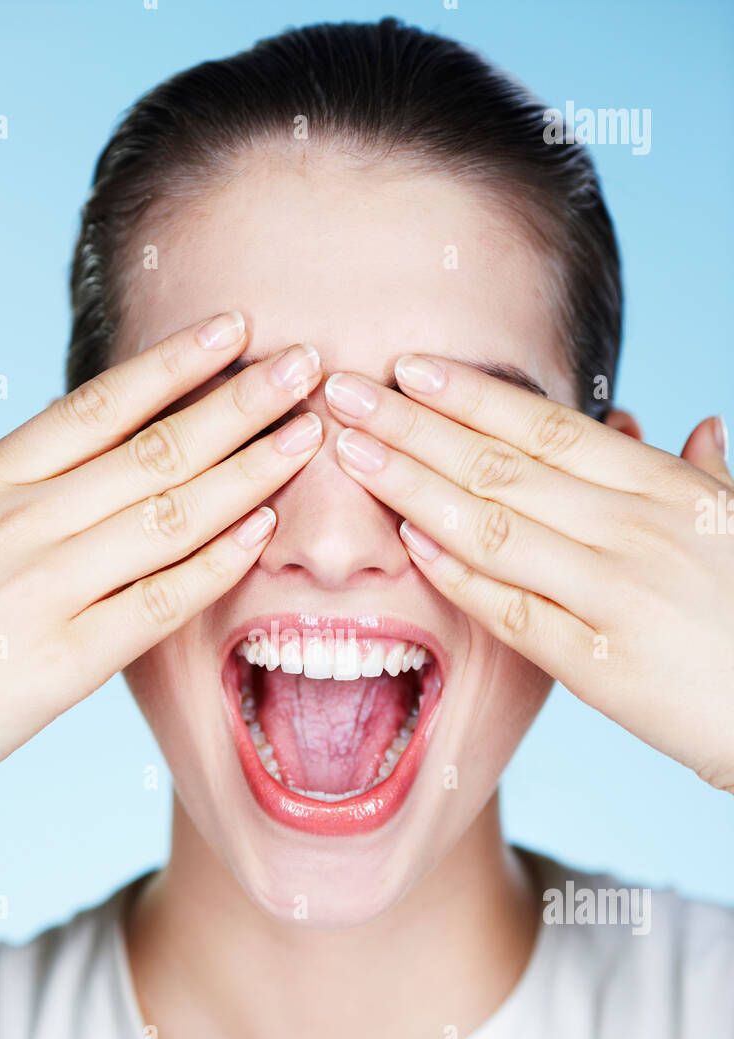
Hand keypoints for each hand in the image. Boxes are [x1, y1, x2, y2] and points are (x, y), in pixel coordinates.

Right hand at [0, 313, 322, 823]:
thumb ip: (25, 491)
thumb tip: (111, 450)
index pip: (97, 406)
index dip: (173, 363)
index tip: (233, 328)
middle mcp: (14, 524)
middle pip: (151, 449)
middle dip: (237, 402)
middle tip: (304, 364)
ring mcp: (39, 592)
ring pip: (168, 514)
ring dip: (249, 469)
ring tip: (307, 435)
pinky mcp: (62, 662)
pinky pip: (158, 601)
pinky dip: (216, 562)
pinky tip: (265, 528)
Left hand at [325, 358, 733, 791]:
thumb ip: (708, 475)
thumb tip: (695, 424)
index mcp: (664, 488)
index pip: (548, 428)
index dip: (472, 395)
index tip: (409, 368)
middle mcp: (635, 530)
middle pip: (502, 465)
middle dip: (416, 425)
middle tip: (346, 393)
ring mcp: (615, 595)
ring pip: (494, 527)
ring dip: (415, 486)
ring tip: (354, 455)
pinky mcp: (597, 663)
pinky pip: (510, 610)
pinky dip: (457, 574)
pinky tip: (408, 542)